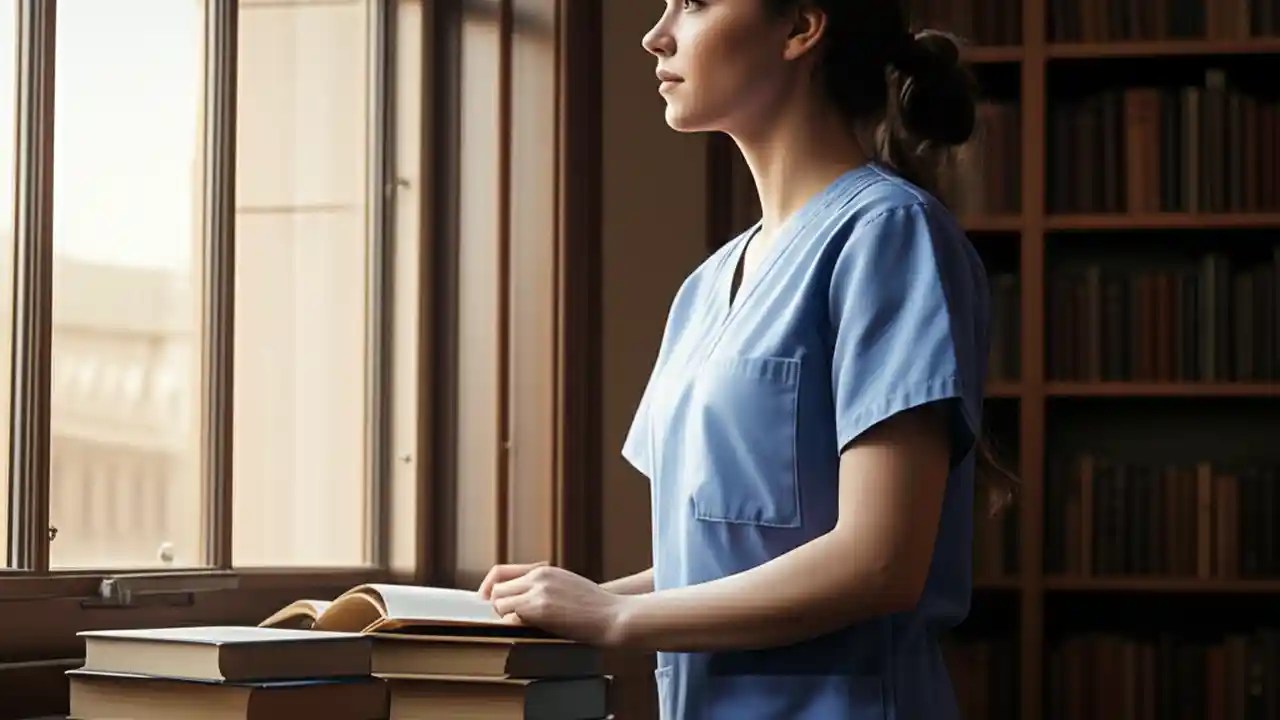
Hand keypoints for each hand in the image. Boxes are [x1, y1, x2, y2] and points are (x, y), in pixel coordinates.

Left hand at [478, 561, 629, 647]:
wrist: (613, 615)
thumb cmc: (594, 608)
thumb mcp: (566, 585)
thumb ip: (543, 587)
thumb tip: (519, 602)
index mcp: (543, 569)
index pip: (500, 572)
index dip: (488, 588)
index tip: (485, 602)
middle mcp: (538, 576)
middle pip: (496, 589)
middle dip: (497, 607)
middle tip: (507, 621)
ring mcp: (538, 591)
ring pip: (499, 603)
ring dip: (504, 618)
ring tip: (521, 627)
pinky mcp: (540, 609)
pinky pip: (510, 617)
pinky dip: (512, 626)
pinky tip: (526, 631)